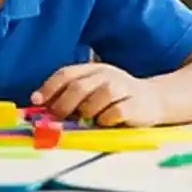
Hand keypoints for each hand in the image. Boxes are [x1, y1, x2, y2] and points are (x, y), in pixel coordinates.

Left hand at [32, 63, 162, 126]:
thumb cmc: (115, 98)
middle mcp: (107, 74)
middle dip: (63, 105)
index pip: (65, 74)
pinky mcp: (135, 104)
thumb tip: (41, 107)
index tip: (36, 101)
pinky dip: (105, 120)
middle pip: (78, 87)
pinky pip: (114, 113)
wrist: (155, 99)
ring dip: (86, 112)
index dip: (48, 87)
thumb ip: (70, 95)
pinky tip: (105, 122)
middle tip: (57, 118)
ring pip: (96, 99)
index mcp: (92, 69)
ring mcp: (123, 87)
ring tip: (88, 119)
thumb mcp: (92, 90)